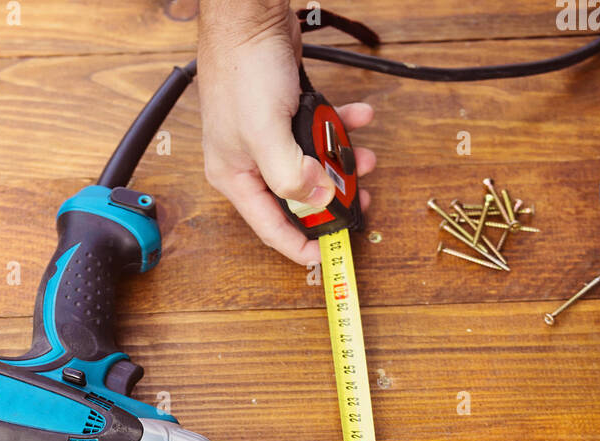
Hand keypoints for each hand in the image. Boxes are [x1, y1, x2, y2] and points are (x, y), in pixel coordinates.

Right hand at [198, 2, 375, 264]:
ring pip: (313, 166)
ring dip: (342, 160)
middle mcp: (251, 162)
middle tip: (360, 199)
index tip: (328, 257)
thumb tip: (318, 202)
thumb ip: (292, 177)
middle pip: (297, 198)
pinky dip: (341, 126)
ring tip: (365, 155)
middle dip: (332, 198)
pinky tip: (360, 116)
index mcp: (235, 176)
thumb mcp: (267, 134)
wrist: (251, 16)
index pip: (269, 227)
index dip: (300, 246)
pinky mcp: (286, 113)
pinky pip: (319, 132)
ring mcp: (269, 138)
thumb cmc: (245, 70)